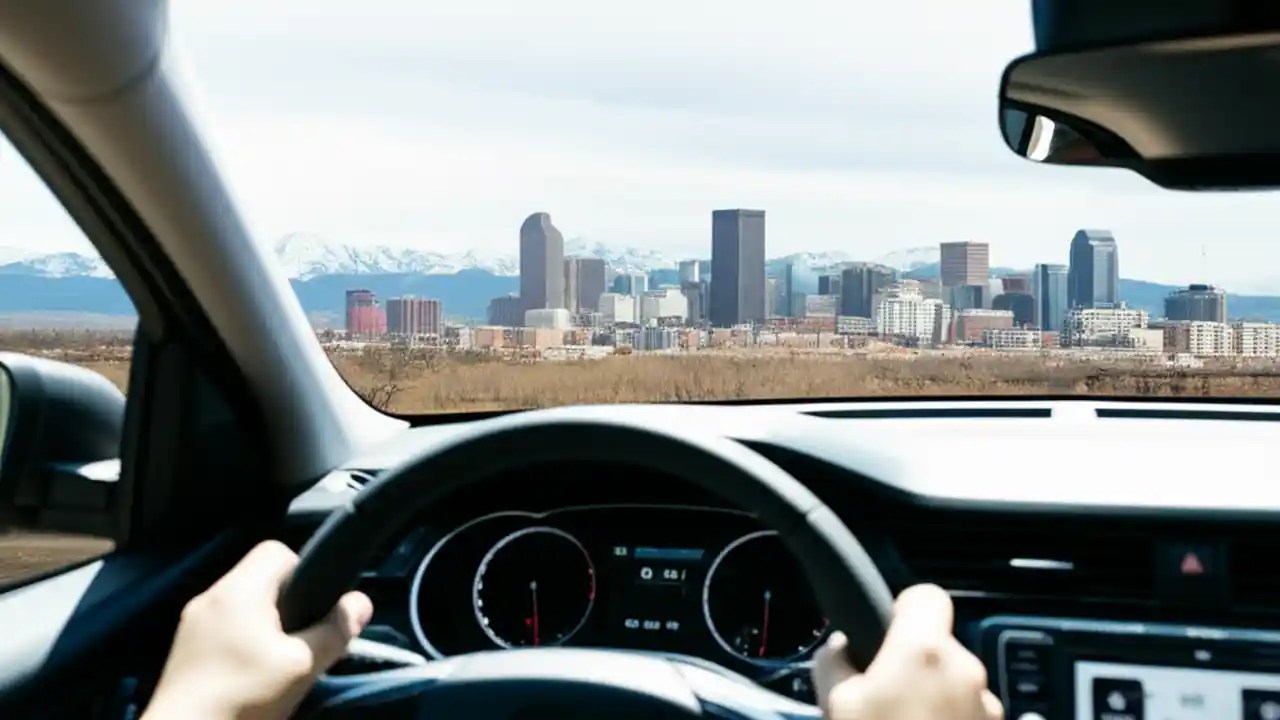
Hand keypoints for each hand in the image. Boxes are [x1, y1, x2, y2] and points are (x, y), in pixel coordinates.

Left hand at [142, 540, 372, 719]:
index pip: (277, 550)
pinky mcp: (183, 649)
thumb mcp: (302, 667)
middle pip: (260, 579)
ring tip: (278, 661)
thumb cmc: (244, 696)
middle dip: (287, 604)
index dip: (304, 570)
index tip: (314, 606)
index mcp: (238, 589)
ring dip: (264, 625)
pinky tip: (250, 674)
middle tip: (301, 639)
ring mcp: (191, 623)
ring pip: (242, 606)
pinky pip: (223, 627)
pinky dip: (242, 641)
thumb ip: (335, 631)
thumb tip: (361, 602)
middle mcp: (210, 596)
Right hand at [811, 584, 1002, 719]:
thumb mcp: (836, 704)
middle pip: (938, 647)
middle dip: (912, 665)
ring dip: (932, 699)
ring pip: (954, 685)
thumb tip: (839, 649)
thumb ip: (834, 662)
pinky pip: (967, 716)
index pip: (925, 596)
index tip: (885, 633)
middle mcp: (966, 672)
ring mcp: (988, 708)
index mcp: (925, 651)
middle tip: (881, 698)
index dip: (902, 610)